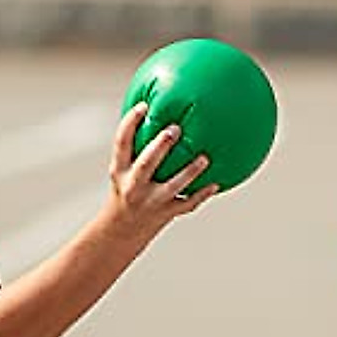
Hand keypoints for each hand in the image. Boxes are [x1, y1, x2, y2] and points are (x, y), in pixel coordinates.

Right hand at [103, 104, 216, 242]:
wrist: (121, 230)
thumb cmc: (128, 187)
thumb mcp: (122, 169)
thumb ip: (136, 145)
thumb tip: (157, 113)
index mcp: (120, 170)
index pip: (121, 143)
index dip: (130, 124)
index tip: (144, 106)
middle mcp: (133, 186)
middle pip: (145, 165)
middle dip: (159, 148)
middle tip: (174, 129)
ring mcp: (150, 202)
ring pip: (171, 187)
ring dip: (189, 173)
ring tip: (204, 158)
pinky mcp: (164, 214)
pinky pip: (186, 204)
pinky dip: (201, 195)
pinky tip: (216, 183)